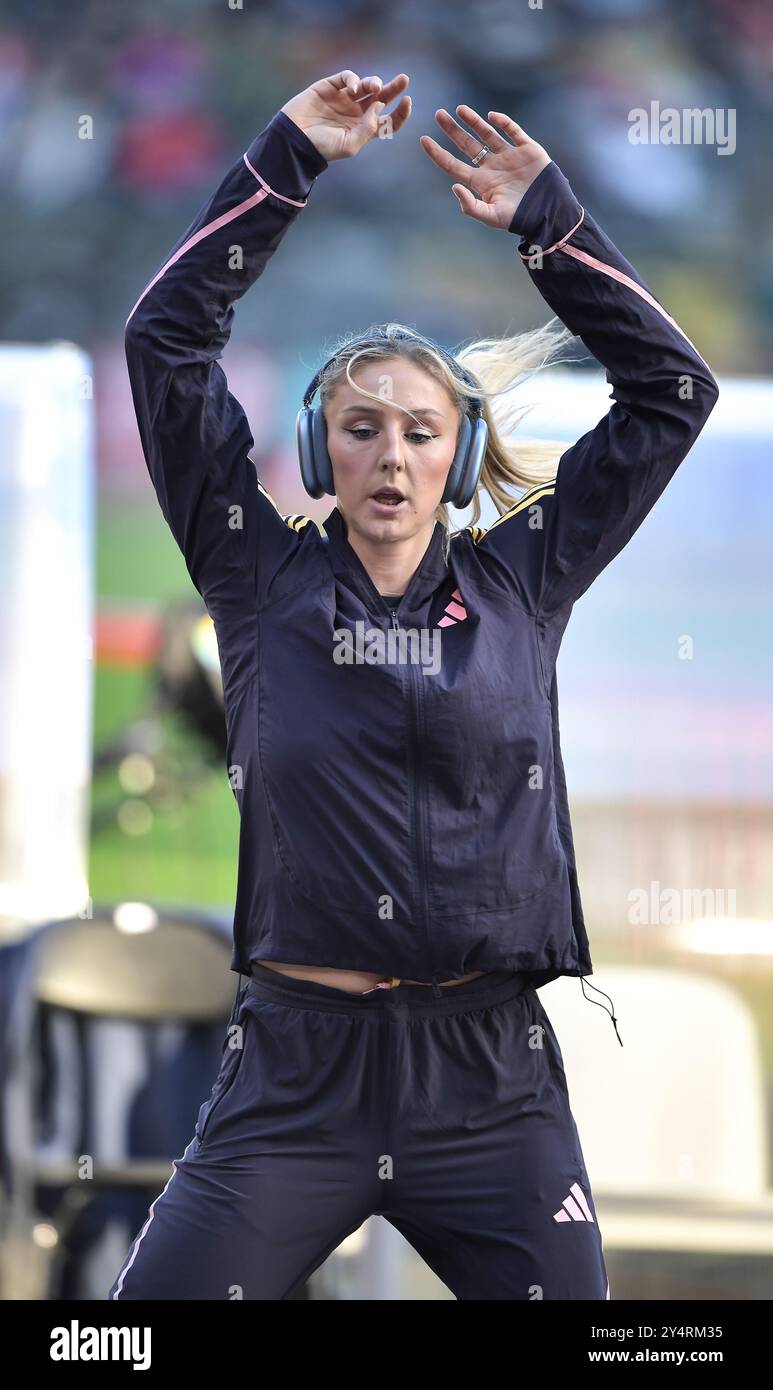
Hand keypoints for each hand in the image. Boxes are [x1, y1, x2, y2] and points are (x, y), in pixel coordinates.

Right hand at [281, 70, 411, 162]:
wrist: (294, 139)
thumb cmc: (322, 147)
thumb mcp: (350, 145)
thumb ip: (368, 128)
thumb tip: (381, 105)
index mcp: (364, 130)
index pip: (388, 120)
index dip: (400, 112)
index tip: (407, 102)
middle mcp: (356, 113)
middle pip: (381, 98)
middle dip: (394, 88)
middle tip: (404, 80)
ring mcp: (344, 99)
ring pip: (367, 86)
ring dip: (374, 83)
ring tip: (374, 87)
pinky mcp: (330, 87)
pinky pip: (348, 78)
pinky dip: (354, 79)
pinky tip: (353, 88)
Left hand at [420, 106, 550, 229]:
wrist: (548, 212)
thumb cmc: (518, 218)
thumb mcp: (491, 217)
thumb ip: (470, 205)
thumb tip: (453, 185)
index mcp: (481, 182)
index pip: (453, 165)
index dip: (437, 153)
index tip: (423, 139)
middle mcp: (492, 167)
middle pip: (466, 145)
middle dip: (452, 130)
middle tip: (438, 114)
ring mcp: (508, 156)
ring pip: (487, 134)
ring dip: (473, 121)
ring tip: (459, 109)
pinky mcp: (526, 149)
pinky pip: (513, 131)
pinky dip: (503, 123)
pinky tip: (492, 116)